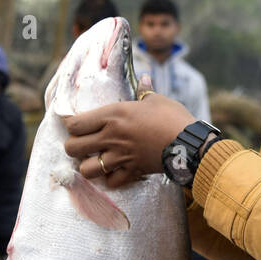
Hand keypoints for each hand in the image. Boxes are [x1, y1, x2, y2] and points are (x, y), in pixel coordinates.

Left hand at [63, 73, 195, 188]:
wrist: (190, 144)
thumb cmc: (173, 117)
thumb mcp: (156, 100)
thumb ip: (144, 91)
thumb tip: (143, 78)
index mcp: (113, 115)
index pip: (75, 123)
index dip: (70, 124)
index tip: (74, 124)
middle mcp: (111, 136)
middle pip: (72, 147)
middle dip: (73, 147)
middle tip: (82, 144)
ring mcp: (120, 157)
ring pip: (86, 169)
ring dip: (88, 166)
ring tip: (94, 161)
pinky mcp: (132, 171)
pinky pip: (111, 181)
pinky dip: (110, 179)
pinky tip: (114, 172)